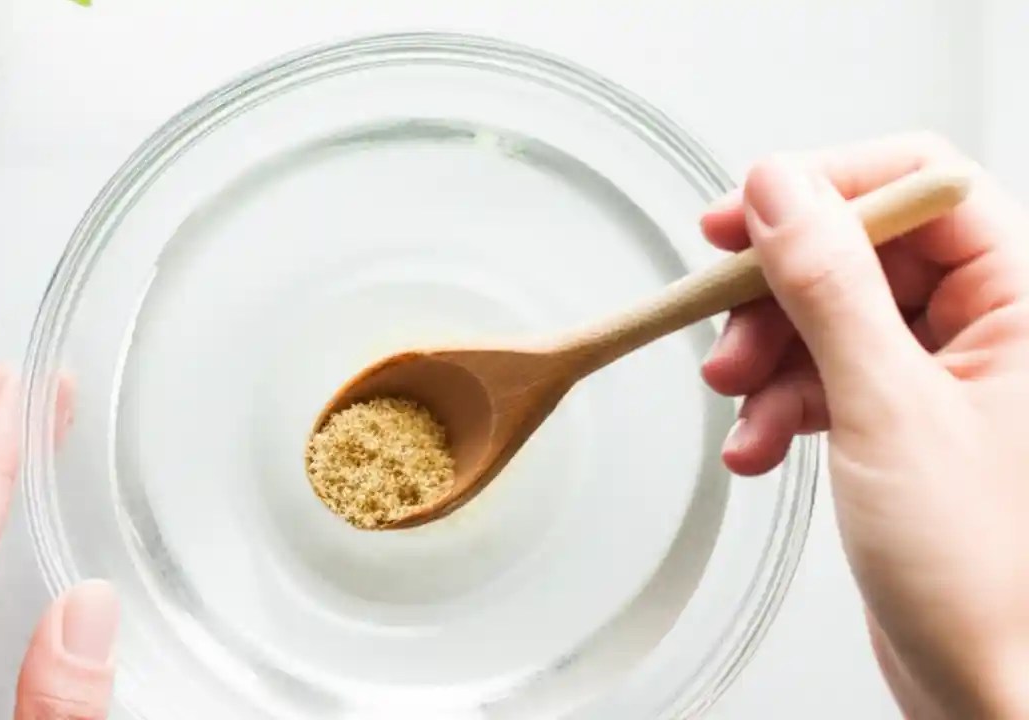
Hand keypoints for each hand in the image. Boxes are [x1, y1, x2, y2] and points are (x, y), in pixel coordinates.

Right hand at [700, 134, 1028, 718]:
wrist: (983, 681)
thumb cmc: (983, 571)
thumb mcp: (887, 408)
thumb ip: (827, 286)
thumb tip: (778, 189)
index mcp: (1021, 300)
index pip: (922, 186)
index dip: (825, 188)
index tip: (743, 215)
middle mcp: (988, 326)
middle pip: (859, 252)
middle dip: (777, 295)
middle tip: (724, 329)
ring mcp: (941, 374)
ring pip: (829, 316)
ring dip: (768, 359)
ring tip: (740, 405)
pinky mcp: (900, 419)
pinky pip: (824, 376)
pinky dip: (780, 406)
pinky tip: (759, 448)